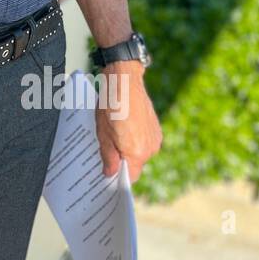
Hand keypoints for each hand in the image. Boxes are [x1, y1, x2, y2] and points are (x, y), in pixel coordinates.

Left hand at [94, 63, 161, 180]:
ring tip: (112, 136)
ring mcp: (155, 138)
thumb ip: (108, 157)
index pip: (130, 177)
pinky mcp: (156, 128)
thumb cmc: (111, 106)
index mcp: (137, 152)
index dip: (118, 178)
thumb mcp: (103, 134)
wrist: (124, 81)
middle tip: (105, 153)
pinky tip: (122, 129)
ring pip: (140, 153)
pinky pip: (145, 141)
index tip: (108, 176)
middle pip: (135, 165)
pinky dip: (135, 139)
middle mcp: (150, 148)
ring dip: (128, 149)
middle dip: (121, 161)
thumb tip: (109, 174)